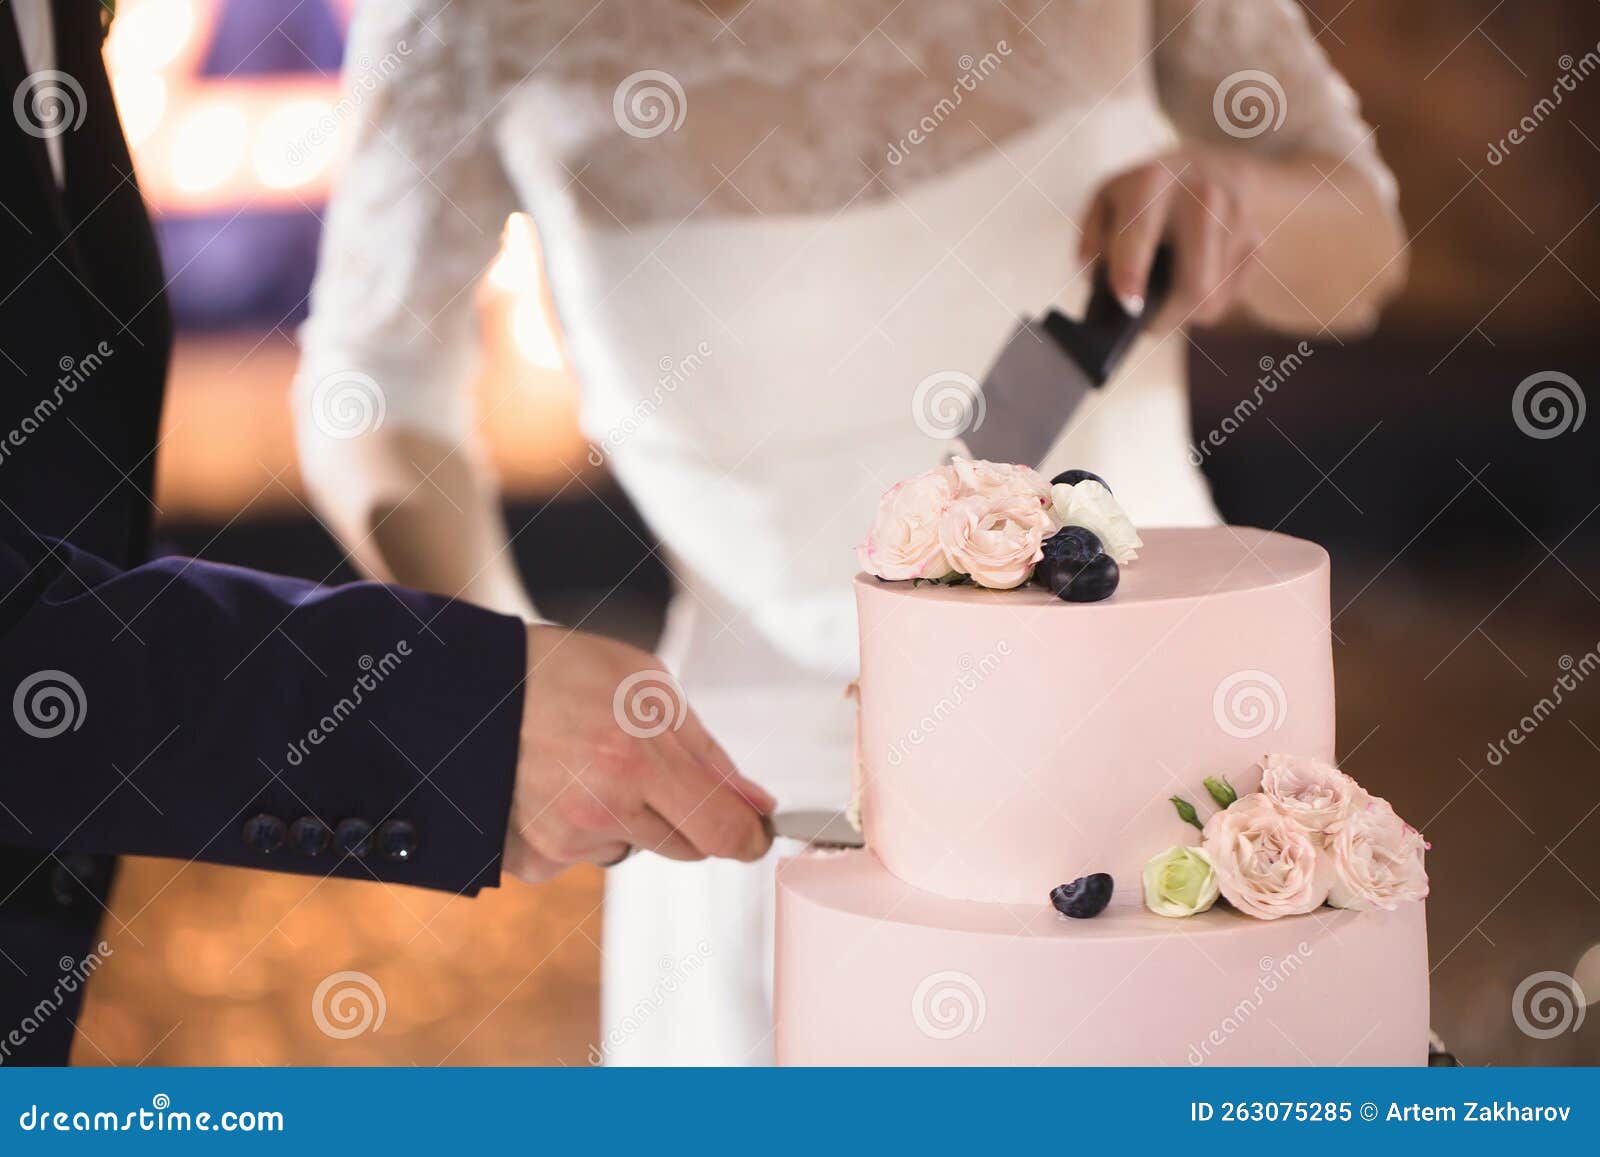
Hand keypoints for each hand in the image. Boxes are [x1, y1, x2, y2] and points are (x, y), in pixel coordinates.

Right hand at [503, 625, 775, 881]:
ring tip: (590, 766)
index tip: (755, 829)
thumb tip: (756, 805)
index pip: (723, 832)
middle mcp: (602, 811)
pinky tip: (557, 787)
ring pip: (636, 847)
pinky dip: (583, 830)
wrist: (470, 690)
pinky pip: (586, 855)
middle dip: (689, 815)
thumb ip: (707, 752)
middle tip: (652, 768)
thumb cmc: (563, 675)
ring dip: (631, 819)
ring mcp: (566, 843)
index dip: (749, 836)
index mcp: (637, 762)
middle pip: (688, 848)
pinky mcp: (535, 862)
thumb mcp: (648, 685)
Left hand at [1078, 147, 1263, 328]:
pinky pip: (1226, 298)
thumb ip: (1093, 239)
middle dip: (1165, 318)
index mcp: (1152, 182)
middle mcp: (1202, 195)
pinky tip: (1188, 279)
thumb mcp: (1106, 200)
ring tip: (1163, 293)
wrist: (1210, 168)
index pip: (1141, 232)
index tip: (1128, 305)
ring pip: (1210, 301)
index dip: (1132, 272)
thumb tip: (1098, 279)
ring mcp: (1237, 218)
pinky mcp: (1257, 241)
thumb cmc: (1143, 196)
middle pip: (1194, 286)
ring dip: (1181, 311)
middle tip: (1144, 325)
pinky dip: (1202, 302)